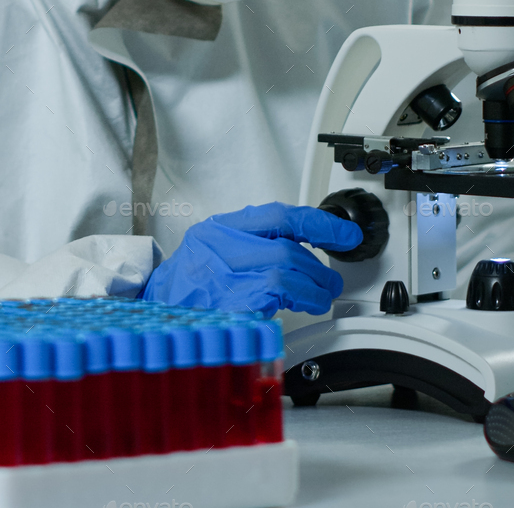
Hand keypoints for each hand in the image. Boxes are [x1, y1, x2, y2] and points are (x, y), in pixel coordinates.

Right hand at [140, 201, 361, 316]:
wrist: (149, 319)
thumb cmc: (182, 291)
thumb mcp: (211, 254)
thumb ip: (250, 245)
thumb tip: (300, 247)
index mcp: (217, 231)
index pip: (276, 216)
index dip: (317, 222)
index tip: (343, 232)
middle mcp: (217, 248)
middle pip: (284, 245)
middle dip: (317, 264)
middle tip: (330, 278)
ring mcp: (220, 277)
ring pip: (283, 268)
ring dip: (313, 284)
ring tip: (322, 294)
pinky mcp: (227, 306)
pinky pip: (273, 295)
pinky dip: (299, 298)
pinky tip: (307, 306)